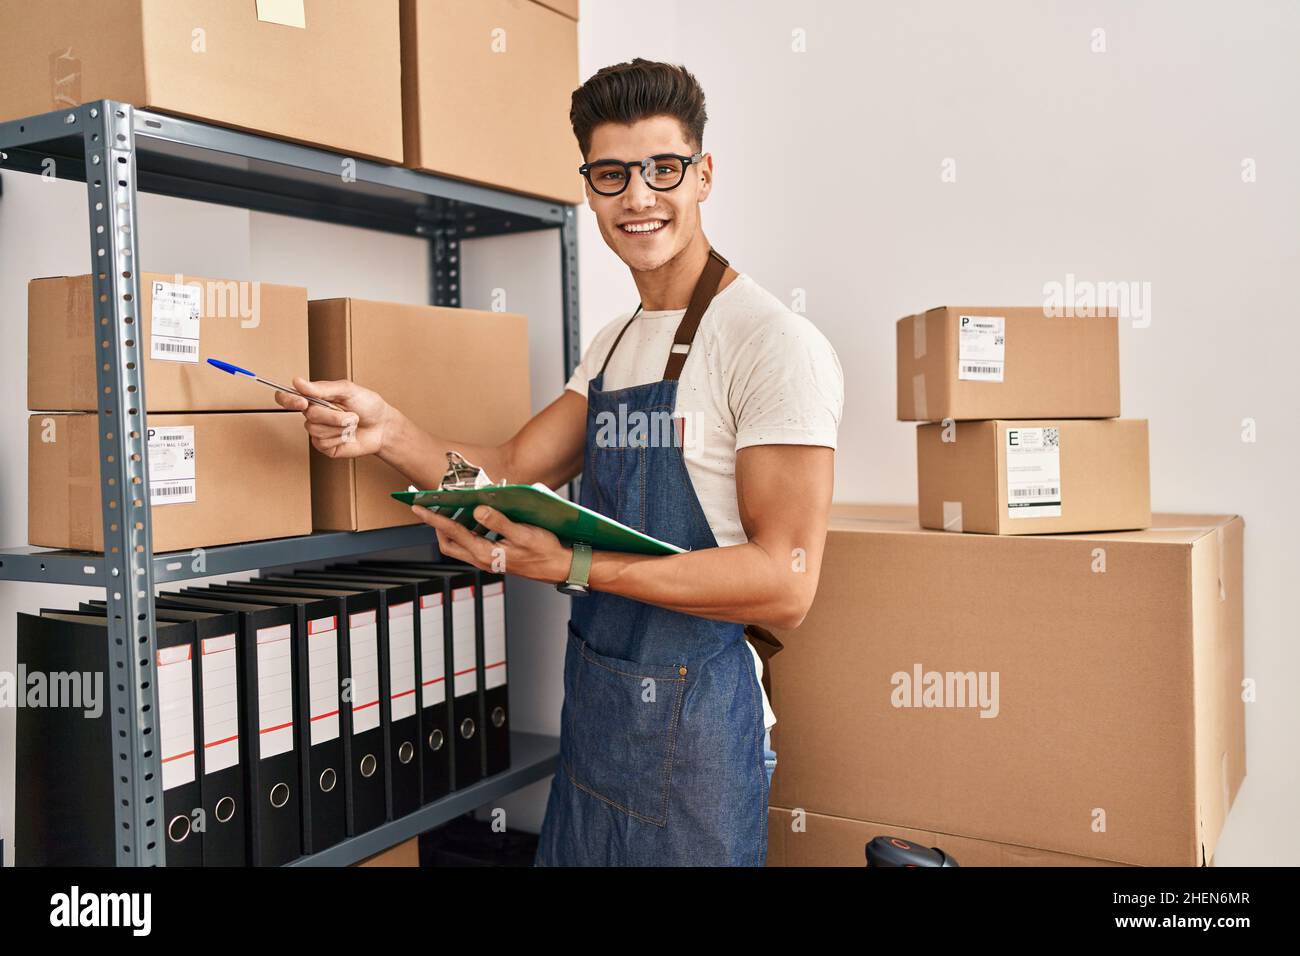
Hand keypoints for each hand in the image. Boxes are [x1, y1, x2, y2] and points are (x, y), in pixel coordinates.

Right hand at [274, 376, 391, 458]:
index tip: (302, 402)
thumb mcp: (347, 390)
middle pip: (308, 415)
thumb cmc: (368, 405)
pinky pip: (323, 443)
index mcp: (315, 398)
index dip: (288, 400)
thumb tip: (297, 382)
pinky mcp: (325, 447)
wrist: (383, 427)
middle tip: (349, 413)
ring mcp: (318, 432)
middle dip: (332, 414)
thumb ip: (321, 388)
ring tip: (351, 423)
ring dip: (339, 426)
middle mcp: (314, 415)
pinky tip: (348, 435)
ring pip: (315, 430)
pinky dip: (340, 437)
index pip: (287, 398)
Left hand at [412, 504, 572, 584]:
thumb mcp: (523, 533)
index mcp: (485, 553)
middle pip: (448, 543)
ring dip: (452, 528)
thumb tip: (478, 509)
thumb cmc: (544, 552)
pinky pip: (472, 544)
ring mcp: (487, 560)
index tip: (419, 507)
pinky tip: (477, 517)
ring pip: (459, 544)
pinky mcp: (494, 558)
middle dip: (437, 525)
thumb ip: (498, 521)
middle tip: (432, 507)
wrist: (558, 567)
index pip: (452, 532)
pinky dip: (468, 530)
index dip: (434, 518)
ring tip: (453, 509)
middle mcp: (482, 559)